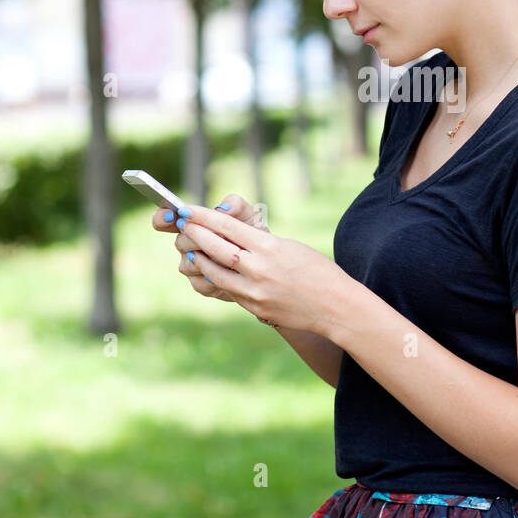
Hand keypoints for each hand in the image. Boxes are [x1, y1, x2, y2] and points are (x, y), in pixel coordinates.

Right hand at [152, 194, 266, 303]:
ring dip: (207, 260)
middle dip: (198, 239)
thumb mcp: (249, 215)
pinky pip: (199, 283)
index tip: (173, 214)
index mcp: (193, 223)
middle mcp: (188, 244)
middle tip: (217, 237)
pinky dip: (214, 278)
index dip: (163, 217)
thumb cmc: (252, 233)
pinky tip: (230, 273)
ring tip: (229, 257)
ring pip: (187, 265)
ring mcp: (193, 265)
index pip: (165, 218)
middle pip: (179, 242)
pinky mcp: (202, 284)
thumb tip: (224, 207)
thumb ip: (236, 205)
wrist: (268, 263)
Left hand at [172, 203, 352, 336]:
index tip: (187, 209)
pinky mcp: (254, 308)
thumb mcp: (290, 246)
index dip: (203, 216)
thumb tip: (232, 235)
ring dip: (200, 259)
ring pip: (215, 272)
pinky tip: (210, 272)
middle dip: (195, 233)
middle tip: (182, 224)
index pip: (227, 226)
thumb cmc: (318, 270)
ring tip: (192, 249)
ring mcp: (254, 291)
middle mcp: (258, 268)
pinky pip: (229, 290)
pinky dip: (216, 278)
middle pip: (215, 247)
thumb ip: (260, 242)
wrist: (335, 306)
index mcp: (269, 247)